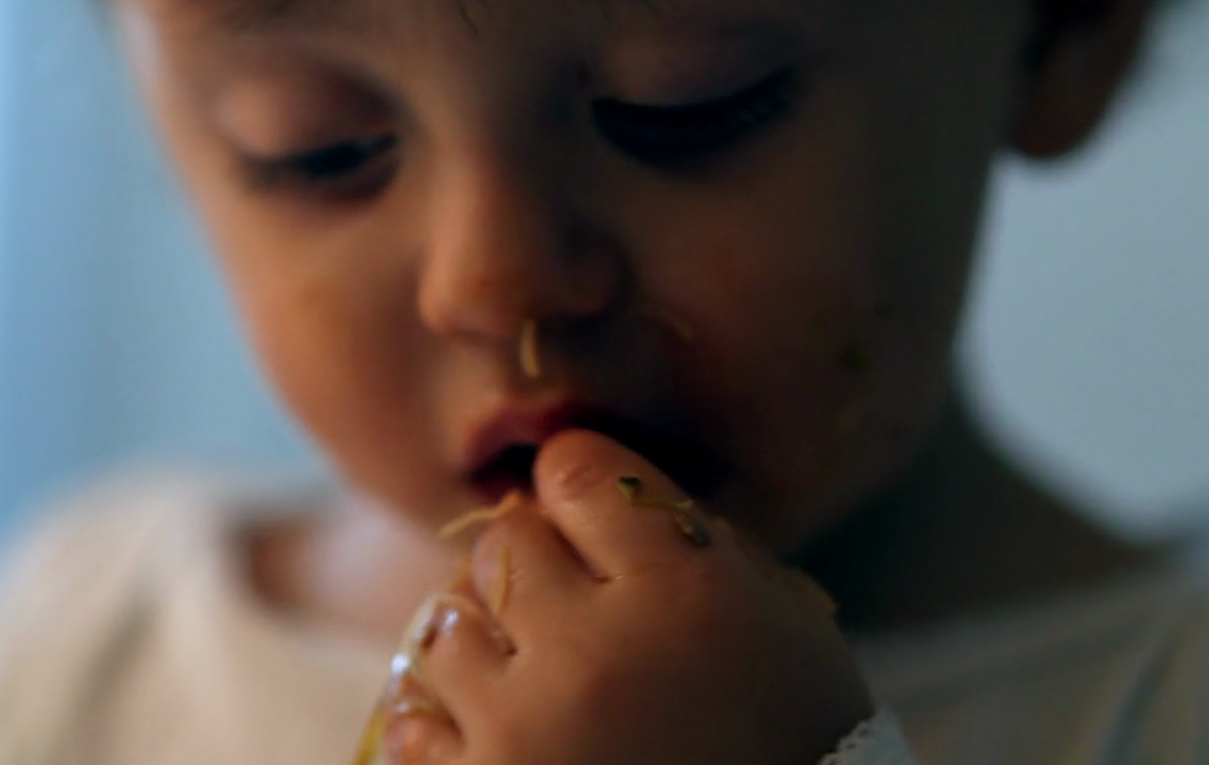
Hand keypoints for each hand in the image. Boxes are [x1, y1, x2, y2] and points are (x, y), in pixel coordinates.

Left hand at [369, 429, 871, 764]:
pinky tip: (503, 730)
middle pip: (507, 542)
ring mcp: (523, 729)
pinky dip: (450, 720)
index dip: (583, 485)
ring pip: (447, 624)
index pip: (578, 473)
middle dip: (538, 564)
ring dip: (486, 641)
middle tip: (576, 610)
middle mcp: (591, 652)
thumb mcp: (780, 616)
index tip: (595, 517)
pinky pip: (415, 722)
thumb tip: (593, 481)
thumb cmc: (793, 733)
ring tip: (536, 676)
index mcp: (679, 593)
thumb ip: (693, 537)